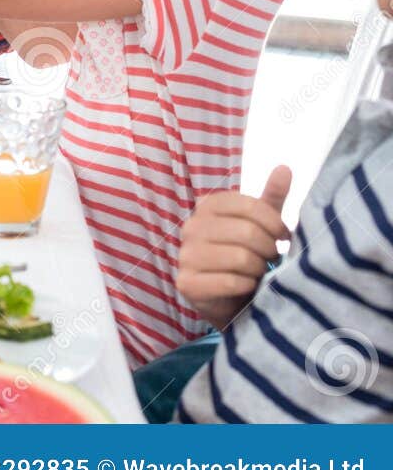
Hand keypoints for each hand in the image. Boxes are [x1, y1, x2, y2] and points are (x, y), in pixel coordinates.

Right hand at [175, 165, 291, 330]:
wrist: (234, 302)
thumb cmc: (249, 258)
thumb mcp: (262, 226)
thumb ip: (271, 198)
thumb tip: (284, 167)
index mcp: (207, 207)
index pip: (247, 205)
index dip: (273, 222)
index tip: (283, 236)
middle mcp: (190, 227)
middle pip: (247, 233)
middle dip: (269, 250)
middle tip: (271, 259)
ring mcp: (185, 255)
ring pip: (240, 258)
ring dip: (259, 270)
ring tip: (259, 273)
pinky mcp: (186, 283)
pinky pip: (229, 281)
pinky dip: (246, 286)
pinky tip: (246, 288)